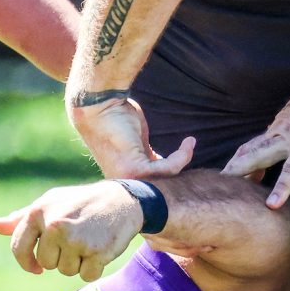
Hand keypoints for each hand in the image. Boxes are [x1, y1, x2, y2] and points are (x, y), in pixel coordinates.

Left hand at [0, 180, 144, 278]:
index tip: (36, 267)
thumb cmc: (81, 203)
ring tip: (89, 241)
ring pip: (66, 271)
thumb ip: (22, 219)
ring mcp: (76, 239)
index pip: (19, 248)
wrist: (123, 200)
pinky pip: (86, 276)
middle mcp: (55, 225)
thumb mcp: (50, 203)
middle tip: (76, 240)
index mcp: (39, 212)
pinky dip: (94, 269)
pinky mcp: (97, 251)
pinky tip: (100, 250)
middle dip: (60, 258)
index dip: (27, 262)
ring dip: (77, 263)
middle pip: (46, 263)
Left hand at [67, 92, 195, 179]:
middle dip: (178, 169)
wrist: (99, 106)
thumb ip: (150, 155)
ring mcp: (128, 178)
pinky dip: (182, 155)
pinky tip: (189, 142)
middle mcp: (125, 181)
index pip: (153, 183)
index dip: (171, 170)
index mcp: (125, 176)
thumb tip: (170, 164)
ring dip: (183, 159)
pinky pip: (168, 167)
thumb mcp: (138, 141)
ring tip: (190, 143)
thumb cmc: (117, 117)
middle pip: (162, 184)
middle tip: (190, 149)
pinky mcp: (134, 168)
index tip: (185, 153)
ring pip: (167, 177)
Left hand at [222, 65, 289, 207]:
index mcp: (285, 121)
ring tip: (227, 192)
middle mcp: (282, 129)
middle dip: (233, 167)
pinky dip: (281, 188)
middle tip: (218, 184)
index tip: (238, 171)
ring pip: (258, 158)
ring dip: (241, 174)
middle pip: (249, 150)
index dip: (247, 157)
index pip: (260, 142)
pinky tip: (272, 204)